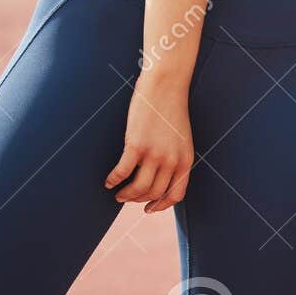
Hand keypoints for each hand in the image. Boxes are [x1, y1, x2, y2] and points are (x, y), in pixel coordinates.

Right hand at [105, 82, 193, 213]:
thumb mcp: (181, 138)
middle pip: (153, 193)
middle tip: (126, 197)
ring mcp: (155, 154)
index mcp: (186, 159)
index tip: (148, 208)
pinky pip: (122, 172)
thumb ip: (174, 157)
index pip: (176, 194)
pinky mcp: (136, 146)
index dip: (161, 205)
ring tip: (117, 193)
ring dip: (126, 195)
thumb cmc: (171, 110)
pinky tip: (109, 181)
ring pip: (138, 188)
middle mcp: (172, 160)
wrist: (166, 86)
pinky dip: (113, 180)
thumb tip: (159, 175)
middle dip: (138, 199)